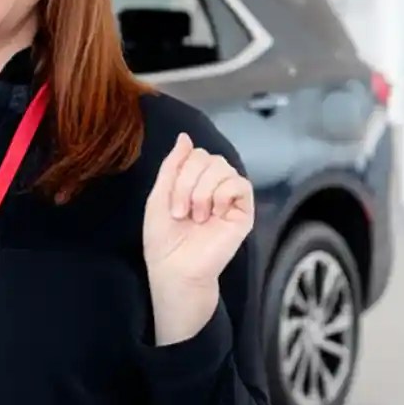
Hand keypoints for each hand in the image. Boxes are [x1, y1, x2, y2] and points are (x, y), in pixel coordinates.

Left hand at [143, 133, 254, 342]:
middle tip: (180, 211)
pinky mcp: (244, 212)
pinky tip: (213, 213)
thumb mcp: (159, 194)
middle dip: (188, 181)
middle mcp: (214, 187)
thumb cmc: (164, 238)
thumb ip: (172, 165)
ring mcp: (230, 199)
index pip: (195, 153)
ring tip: (195, 216)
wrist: (174, 268)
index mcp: (194, 182)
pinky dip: (222, 194)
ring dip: (202, 190)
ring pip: (223, 168)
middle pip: (209, 157)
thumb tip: (184, 136)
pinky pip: (240, 184)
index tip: (170, 200)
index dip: (180, 170)